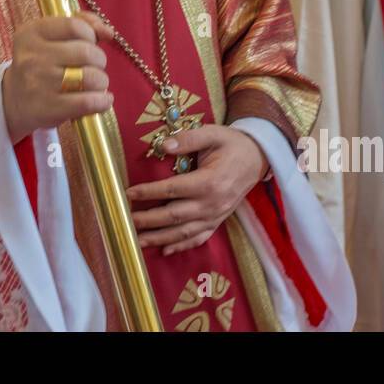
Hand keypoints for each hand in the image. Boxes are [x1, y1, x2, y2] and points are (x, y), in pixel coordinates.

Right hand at [2, 11, 114, 143]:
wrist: (13, 100)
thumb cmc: (40, 64)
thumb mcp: (50, 37)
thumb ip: (81, 24)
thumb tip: (107, 32)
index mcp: (31, 33)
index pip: (75, 26)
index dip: (90, 34)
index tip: (88, 43)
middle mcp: (33, 57)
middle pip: (86, 52)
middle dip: (99, 59)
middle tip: (93, 66)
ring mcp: (39, 83)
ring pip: (90, 77)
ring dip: (102, 81)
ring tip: (96, 84)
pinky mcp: (48, 108)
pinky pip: (88, 102)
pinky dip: (102, 101)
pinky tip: (103, 99)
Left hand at [125, 125, 267, 255]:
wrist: (258, 158)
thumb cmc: (232, 144)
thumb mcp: (213, 134)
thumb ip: (188, 139)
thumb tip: (163, 146)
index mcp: (209, 181)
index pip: (172, 189)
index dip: (149, 192)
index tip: (128, 194)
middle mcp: (212, 203)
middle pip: (174, 216)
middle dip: (148, 220)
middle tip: (126, 221)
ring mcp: (216, 215)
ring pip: (184, 232)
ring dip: (159, 238)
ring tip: (138, 241)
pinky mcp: (218, 220)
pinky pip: (199, 237)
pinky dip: (182, 246)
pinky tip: (165, 250)